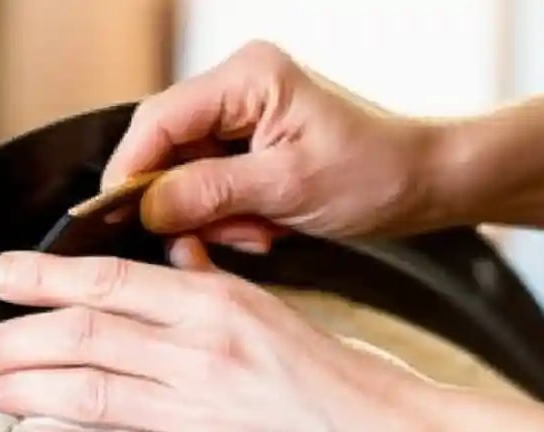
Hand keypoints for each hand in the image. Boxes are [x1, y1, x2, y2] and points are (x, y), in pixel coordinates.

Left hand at [0, 250, 441, 431]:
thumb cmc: (331, 375)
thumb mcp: (269, 308)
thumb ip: (208, 284)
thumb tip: (164, 259)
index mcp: (215, 304)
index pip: (108, 281)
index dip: (41, 277)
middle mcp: (201, 352)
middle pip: (84, 336)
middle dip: (15, 340)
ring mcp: (202, 412)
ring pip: (90, 391)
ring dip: (25, 389)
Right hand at [103, 40, 454, 267]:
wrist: (426, 184)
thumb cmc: (377, 173)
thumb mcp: (290, 187)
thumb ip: (212, 192)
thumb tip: (148, 205)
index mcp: (248, 78)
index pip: (160, 120)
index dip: (132, 171)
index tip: (117, 217)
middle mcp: (238, 89)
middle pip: (167, 149)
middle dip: (182, 204)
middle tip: (207, 242)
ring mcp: (244, 117)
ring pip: (186, 175)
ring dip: (211, 217)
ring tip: (257, 234)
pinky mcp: (251, 147)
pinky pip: (211, 187)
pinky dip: (229, 218)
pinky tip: (262, 229)